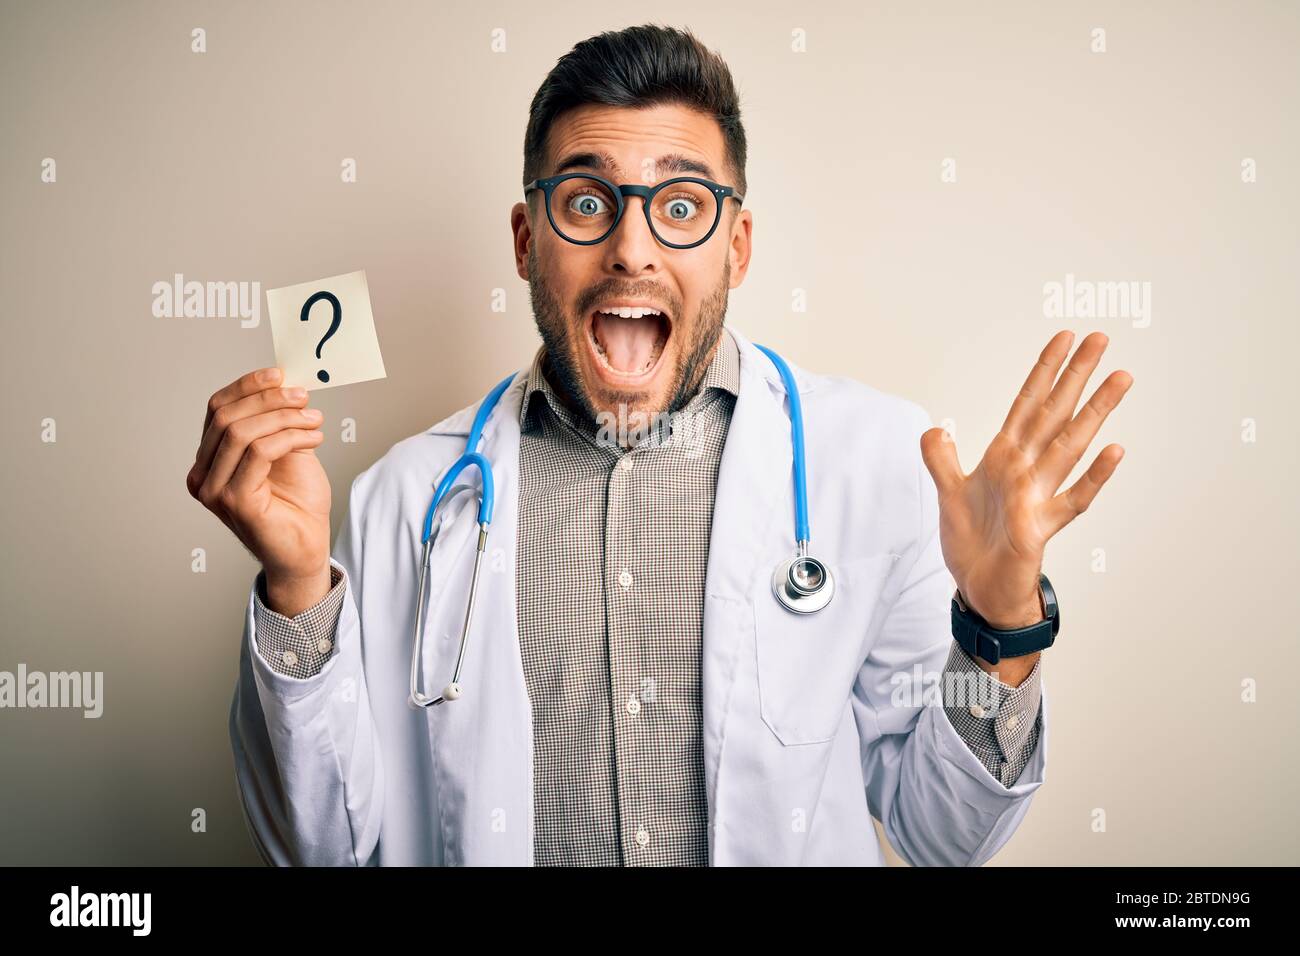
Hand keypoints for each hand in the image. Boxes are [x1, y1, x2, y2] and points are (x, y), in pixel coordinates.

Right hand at [186, 367, 331, 612]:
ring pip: (241, 432)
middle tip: (303, 397)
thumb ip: (277, 423)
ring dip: (283, 417)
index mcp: (209, 460)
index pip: (217, 409)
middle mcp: (203, 476)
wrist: (306, 550)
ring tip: (314, 420)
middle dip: (268, 399)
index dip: (247, 386)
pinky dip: (290, 437)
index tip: (279, 374)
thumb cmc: (296, 505)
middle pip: (226, 417)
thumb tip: (284, 384)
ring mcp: (215, 491)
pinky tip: (313, 439)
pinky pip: (260, 453)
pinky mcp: (236, 502)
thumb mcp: (286, 452)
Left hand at [920, 330, 1132, 634]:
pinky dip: (1094, 476)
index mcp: (1005, 457)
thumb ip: (941, 459)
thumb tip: (935, 427)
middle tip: (1101, 338)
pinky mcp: (1041, 527)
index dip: (1044, 371)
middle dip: (1076, 375)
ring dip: (1095, 412)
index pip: (1027, 404)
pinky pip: (1073, 499)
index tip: (1064, 337)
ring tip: (1119, 378)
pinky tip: (1115, 452)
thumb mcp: (948, 494)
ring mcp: (1038, 496)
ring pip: (1070, 445)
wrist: (980, 589)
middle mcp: (1027, 470)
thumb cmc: (973, 543)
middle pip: (1055, 413)